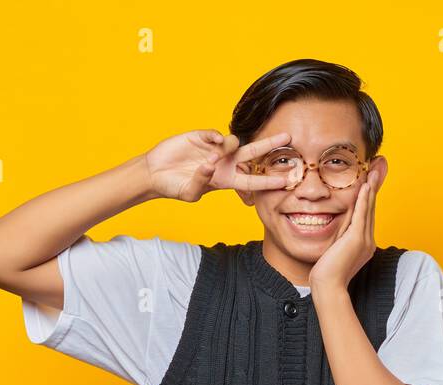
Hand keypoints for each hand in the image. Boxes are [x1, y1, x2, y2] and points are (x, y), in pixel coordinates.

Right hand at [144, 129, 291, 201]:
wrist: (155, 173)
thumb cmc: (174, 187)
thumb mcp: (189, 192)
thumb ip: (201, 182)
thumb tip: (210, 165)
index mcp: (226, 180)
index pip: (252, 180)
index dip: (268, 180)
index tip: (286, 180)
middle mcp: (224, 163)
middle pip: (253, 153)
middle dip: (270, 145)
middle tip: (288, 137)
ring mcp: (214, 148)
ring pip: (234, 143)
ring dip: (228, 148)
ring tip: (212, 157)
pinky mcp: (202, 137)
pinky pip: (216, 134)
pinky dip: (217, 137)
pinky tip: (213, 143)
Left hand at [309, 165, 381, 290]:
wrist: (328, 287)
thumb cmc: (326, 274)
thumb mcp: (333, 252)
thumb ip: (336, 240)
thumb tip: (334, 235)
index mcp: (363, 243)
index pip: (365, 213)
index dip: (369, 194)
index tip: (371, 177)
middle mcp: (367, 240)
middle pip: (371, 207)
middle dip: (375, 185)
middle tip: (380, 165)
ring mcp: (364, 239)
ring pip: (368, 208)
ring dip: (372, 187)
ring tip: (375, 169)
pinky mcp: (356, 239)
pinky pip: (361, 214)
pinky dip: (364, 199)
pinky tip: (365, 185)